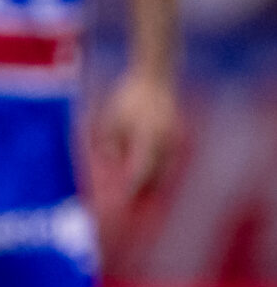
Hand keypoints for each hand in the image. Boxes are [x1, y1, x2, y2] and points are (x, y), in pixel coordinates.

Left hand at [98, 68, 178, 200]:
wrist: (154, 78)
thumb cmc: (128, 98)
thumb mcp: (112, 120)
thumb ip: (111, 143)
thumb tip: (110, 164)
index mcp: (148, 140)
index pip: (142, 172)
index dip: (133, 189)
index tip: (124, 201)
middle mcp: (165, 143)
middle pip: (158, 176)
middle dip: (147, 192)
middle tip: (135, 208)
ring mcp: (175, 140)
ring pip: (166, 169)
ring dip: (156, 183)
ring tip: (145, 199)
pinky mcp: (177, 136)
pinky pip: (169, 159)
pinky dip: (161, 170)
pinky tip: (152, 176)